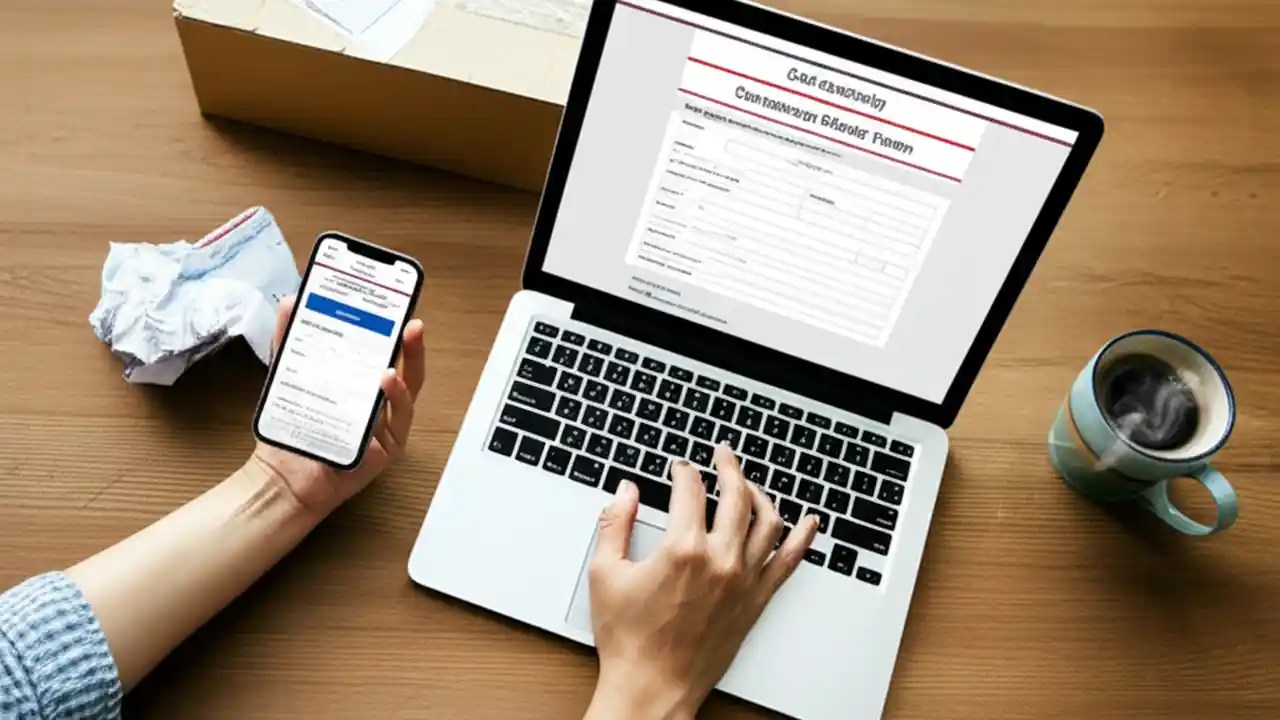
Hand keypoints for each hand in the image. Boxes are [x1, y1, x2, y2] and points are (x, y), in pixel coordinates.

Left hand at [246, 295, 425, 516]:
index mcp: (358, 385)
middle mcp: (377, 403)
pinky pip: (400, 417)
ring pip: (410, 388)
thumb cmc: (291, 432)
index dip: (392, 329)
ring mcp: (386, 424)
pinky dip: (397, 395)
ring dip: (412, 361)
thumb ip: (290, 342)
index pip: (382, 352)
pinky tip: (388, 379)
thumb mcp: (288, 378)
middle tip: (412, 319)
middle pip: (405, 367)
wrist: (284, 479)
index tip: (395, 304)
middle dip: (413, 342)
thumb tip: (291, 302)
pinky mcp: (389, 446)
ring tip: (407, 338)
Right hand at [585, 444, 819, 718]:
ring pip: (766, 521)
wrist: (652, 687)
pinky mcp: (756, 601)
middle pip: (734, 495)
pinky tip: (808, 522)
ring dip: (759, 493)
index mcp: (681, 549)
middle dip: (728, 466)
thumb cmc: (628, 639)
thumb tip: (626, 491)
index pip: (690, 490)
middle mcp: (719, 560)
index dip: (684, 471)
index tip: (680, 467)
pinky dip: (802, 537)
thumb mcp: (605, 574)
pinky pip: (789, 562)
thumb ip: (614, 524)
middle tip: (722, 454)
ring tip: (749, 483)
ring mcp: (743, 580)